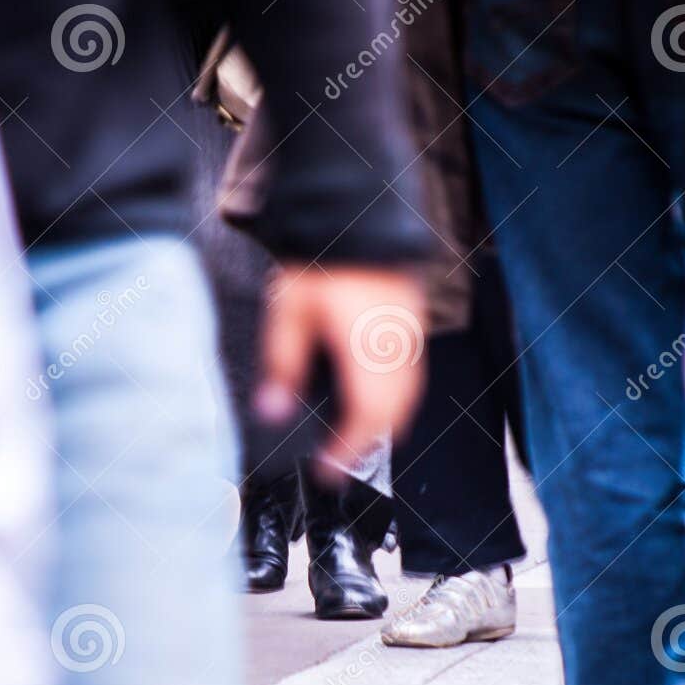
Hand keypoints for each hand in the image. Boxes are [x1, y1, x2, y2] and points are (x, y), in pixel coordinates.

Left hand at [256, 263, 425, 472]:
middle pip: (394, 415)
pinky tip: (371, 396)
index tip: (328, 472)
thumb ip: (282, 366)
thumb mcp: (288, 312)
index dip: (348, 452)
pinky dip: (394, 397)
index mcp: (368, 351)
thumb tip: (272, 412)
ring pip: (408, 397)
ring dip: (384, 422)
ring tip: (353, 437)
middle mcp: (396, 348)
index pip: (366, 420)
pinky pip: (411, 374)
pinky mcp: (412, 321)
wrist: (358, 212)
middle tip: (339, 462)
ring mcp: (410, 334)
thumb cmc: (323, 258)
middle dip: (369, 444)